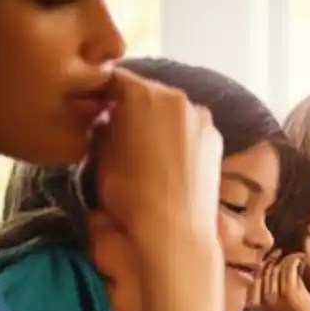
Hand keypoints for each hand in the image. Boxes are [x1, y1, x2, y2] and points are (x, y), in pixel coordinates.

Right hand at [90, 68, 222, 251]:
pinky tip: (167, 159)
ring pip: (171, 109)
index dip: (101, 91)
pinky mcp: (216, 140)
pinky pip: (189, 129)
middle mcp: (178, 99)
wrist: (173, 232)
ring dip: (156, 120)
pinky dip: (177, 136)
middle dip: (131, 105)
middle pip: (147, 92)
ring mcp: (202, 119)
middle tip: (115, 125)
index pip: (115, 78)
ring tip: (142, 146)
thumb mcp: (101, 152)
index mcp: (144, 94)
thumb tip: (106, 116)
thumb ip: (103, 123)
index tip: (92, 106)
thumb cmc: (128, 192)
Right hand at [248, 252, 309, 310]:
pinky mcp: (290, 293)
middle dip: (273, 259)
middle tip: (284, 253)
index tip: (273, 258)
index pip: (252, 279)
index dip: (262, 265)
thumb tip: (277, 272)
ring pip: (275, 267)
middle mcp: (260, 303)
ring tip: (297, 257)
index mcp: (254, 309)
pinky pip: (288, 266)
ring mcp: (274, 298)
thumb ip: (273, 296)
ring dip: (286, 258)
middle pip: (263, 271)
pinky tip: (303, 259)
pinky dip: (296, 259)